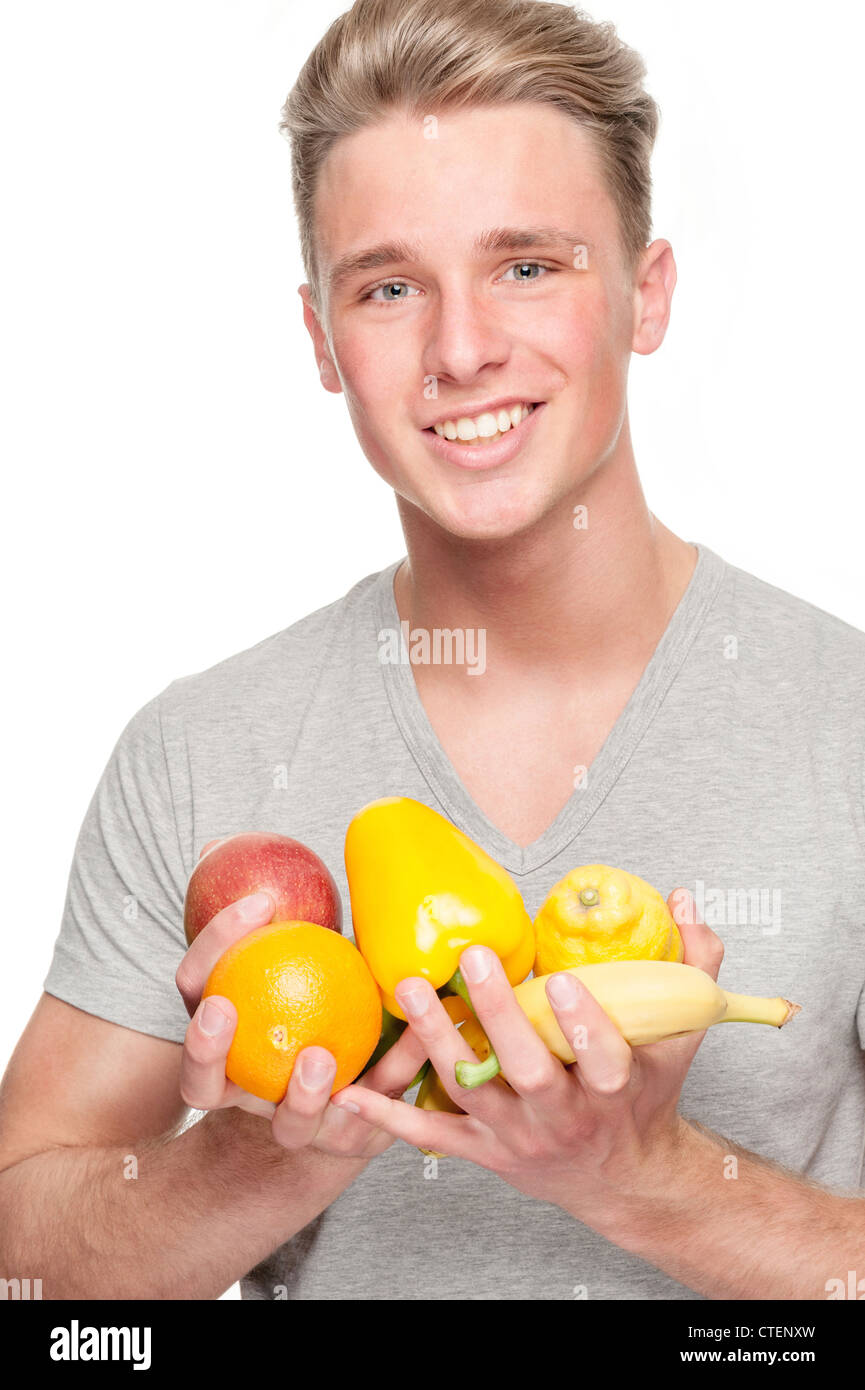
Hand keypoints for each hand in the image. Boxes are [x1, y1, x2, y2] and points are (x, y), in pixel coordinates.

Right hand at [175, 840, 427, 1158]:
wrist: (343, 1097)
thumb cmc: (307, 1000)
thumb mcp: (282, 956)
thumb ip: (258, 914)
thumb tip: (220, 844)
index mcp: (221, 1036)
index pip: (194, 990)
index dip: (213, 948)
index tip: (257, 902)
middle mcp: (245, 1091)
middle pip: (203, 1083)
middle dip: (205, 1050)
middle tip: (224, 1007)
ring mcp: (294, 1123)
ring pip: (286, 1122)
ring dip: (299, 1093)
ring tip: (322, 1056)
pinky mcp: (350, 1137)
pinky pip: (375, 1109)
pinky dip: (400, 1070)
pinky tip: (423, 1035)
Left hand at [330, 888, 722, 1228]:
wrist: (626, 1180)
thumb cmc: (648, 1096)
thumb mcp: (683, 1037)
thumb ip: (692, 966)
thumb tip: (686, 897)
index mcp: (613, 1091)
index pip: (603, 1061)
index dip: (584, 1026)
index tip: (562, 981)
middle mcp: (563, 1117)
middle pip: (528, 1071)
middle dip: (498, 1017)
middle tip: (470, 960)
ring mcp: (519, 1137)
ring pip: (472, 1091)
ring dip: (436, 1042)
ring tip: (410, 989)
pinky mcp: (484, 1151)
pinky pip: (432, 1135)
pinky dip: (389, 1116)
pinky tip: (350, 1092)